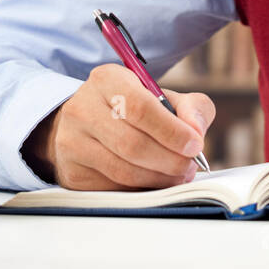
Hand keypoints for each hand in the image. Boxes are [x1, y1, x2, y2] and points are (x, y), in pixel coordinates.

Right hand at [22, 63, 216, 189]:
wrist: (86, 124)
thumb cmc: (132, 109)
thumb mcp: (162, 96)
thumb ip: (191, 107)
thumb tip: (196, 132)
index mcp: (107, 80)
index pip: (141, 107)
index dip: (172, 131)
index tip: (195, 145)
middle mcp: (82, 108)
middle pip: (132, 143)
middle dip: (170, 160)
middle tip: (189, 166)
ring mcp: (72, 142)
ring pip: (123, 170)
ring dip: (159, 178)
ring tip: (178, 176)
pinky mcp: (72, 172)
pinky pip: (113, 187)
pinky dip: (141, 188)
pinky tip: (154, 181)